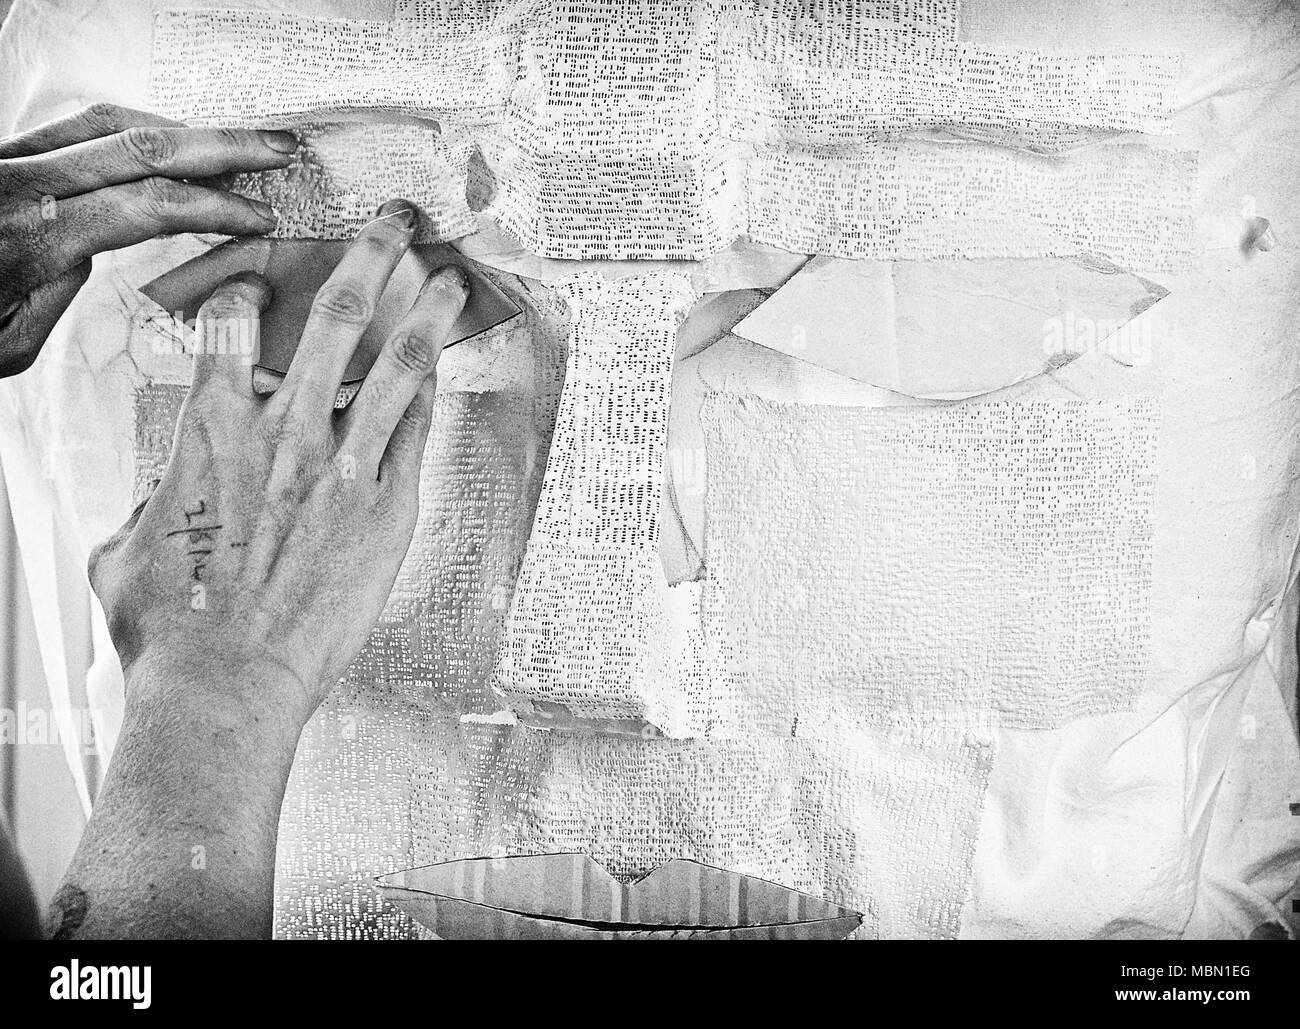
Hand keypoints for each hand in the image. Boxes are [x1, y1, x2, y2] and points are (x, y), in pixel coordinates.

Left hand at [0, 103, 297, 375]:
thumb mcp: (8, 345)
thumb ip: (61, 295)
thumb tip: (92, 253)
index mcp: (30, 240)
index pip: (149, 208)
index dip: (216, 208)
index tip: (262, 217)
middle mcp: (18, 185)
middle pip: (141, 147)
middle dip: (223, 145)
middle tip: (280, 148)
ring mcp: (5, 160)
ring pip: (109, 123)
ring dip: (182, 129)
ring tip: (236, 143)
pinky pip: (75, 125)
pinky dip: (133, 127)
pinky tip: (167, 141)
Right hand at [87, 200, 468, 727]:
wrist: (226, 684)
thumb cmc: (172, 627)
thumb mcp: (129, 545)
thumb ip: (157, 499)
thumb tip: (168, 494)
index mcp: (209, 427)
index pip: (233, 322)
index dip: (251, 289)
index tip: (264, 281)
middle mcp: (281, 431)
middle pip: (336, 315)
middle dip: (370, 256)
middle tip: (396, 225)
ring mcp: (342, 466)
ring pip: (397, 363)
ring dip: (428, 311)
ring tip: (452, 277)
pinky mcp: (387, 508)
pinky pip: (418, 430)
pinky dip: (431, 390)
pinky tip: (447, 365)